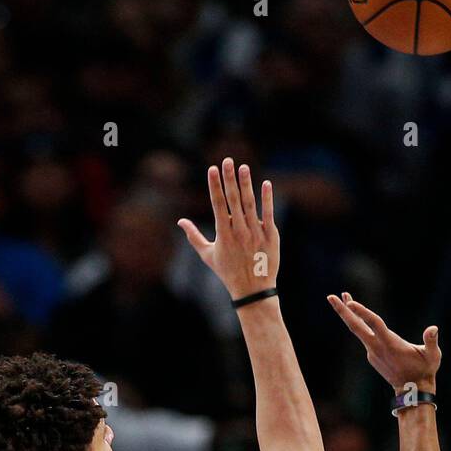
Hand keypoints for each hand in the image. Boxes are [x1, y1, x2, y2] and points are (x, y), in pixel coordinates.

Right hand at [178, 158, 278, 301]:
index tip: (212, 169)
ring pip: (249, 204)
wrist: (252, 290)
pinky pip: (268, 214)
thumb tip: (180, 221)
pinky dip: (267, 199)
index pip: (217, 204)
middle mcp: (238, 231)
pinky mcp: (270, 236)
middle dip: (229, 179)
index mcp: (223, 234)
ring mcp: (255, 233)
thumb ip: (193, 236)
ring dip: (246, 184)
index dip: (214, 185)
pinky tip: (265, 184)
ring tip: (243, 167)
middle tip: (227, 160)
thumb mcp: (207, 255)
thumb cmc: (228, 273)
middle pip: (232, 200)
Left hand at [328, 291, 439, 393]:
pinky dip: (360, 325)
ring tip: (345, 297)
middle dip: (342, 311)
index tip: (350, 302)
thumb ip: (431, 342)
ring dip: (350, 314)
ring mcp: (372, 352)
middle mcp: (377, 347)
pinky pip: (365, 337)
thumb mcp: (433, 356)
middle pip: (355, 326)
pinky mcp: (373, 356)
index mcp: (390, 344)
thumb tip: (433, 329)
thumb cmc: (425, 371)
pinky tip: (360, 317)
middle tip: (330, 297)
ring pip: (358, 330)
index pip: (373, 323)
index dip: (362, 312)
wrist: (412, 391)